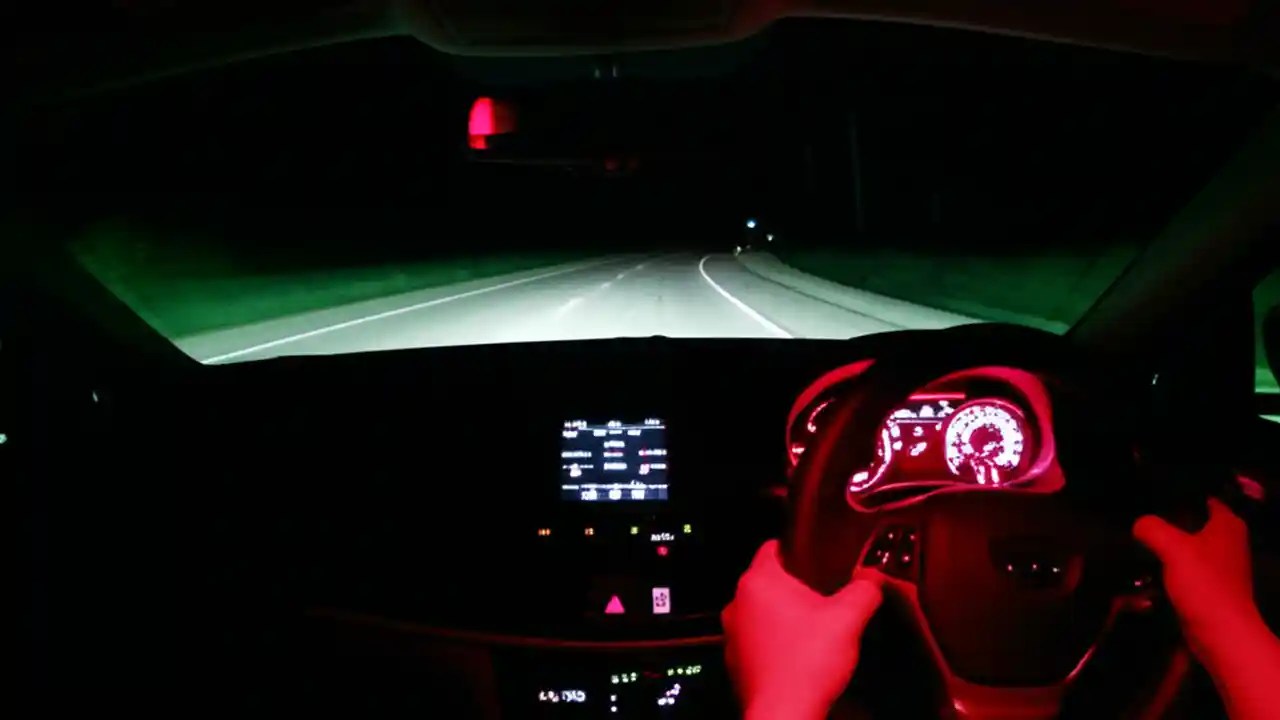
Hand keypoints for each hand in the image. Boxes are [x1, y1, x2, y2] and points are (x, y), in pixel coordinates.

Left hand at [722, 540, 883, 719]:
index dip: (797, 549)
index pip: (772, 547)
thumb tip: (873, 578)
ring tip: (815, 630)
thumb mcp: (848, 618)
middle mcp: (737, 602)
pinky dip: (775, 644)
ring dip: (784, 618)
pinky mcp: (734, 662)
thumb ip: (864, 590)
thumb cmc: (809, 659)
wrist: (783, 714)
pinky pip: (757, 642)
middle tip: (826, 598)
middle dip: (795, 588)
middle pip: (768, 582)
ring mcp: (731, 634)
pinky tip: (798, 656)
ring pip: (761, 613)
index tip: (818, 559)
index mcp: (758, 580)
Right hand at [1133, 498, 1261, 662]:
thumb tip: (1138, 524)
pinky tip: (1149, 570)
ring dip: (1169, 548)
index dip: (1184, 497)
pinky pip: (1187, 571)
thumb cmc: (1203, 583)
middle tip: (1142, 521)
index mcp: (1228, 526)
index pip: (1208, 500)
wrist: (1221, 632)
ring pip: (1190, 548)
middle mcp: (1229, 543)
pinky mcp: (1211, 589)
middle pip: (1196, 524)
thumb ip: (1152, 528)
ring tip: (1140, 543)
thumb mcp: (1173, 547)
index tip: (1156, 497)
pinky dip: (1171, 569)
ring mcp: (1222, 568)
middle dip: (1171, 523)